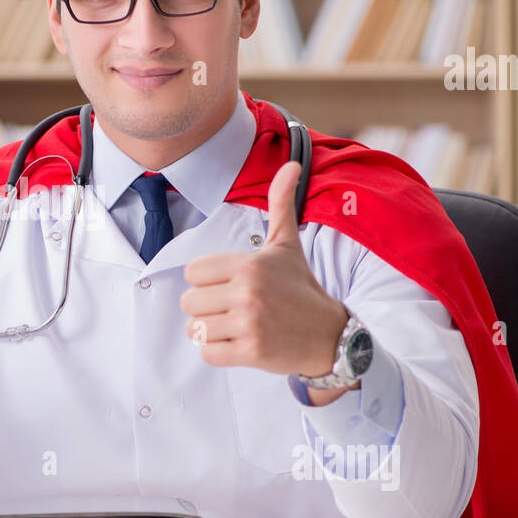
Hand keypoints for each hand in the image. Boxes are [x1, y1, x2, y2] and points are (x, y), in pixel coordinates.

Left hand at [180, 160, 348, 377]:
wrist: (329, 334)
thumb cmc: (301, 287)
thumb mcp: (287, 244)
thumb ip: (281, 203)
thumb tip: (291, 163)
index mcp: (249, 264)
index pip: (192, 273)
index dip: (206, 281)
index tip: (228, 285)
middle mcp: (248, 292)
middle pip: (188, 303)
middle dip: (206, 308)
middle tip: (232, 309)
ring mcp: (249, 323)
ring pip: (196, 329)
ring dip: (211, 331)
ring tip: (236, 326)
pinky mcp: (251, 352)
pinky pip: (207, 353)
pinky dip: (219, 352)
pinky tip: (239, 344)